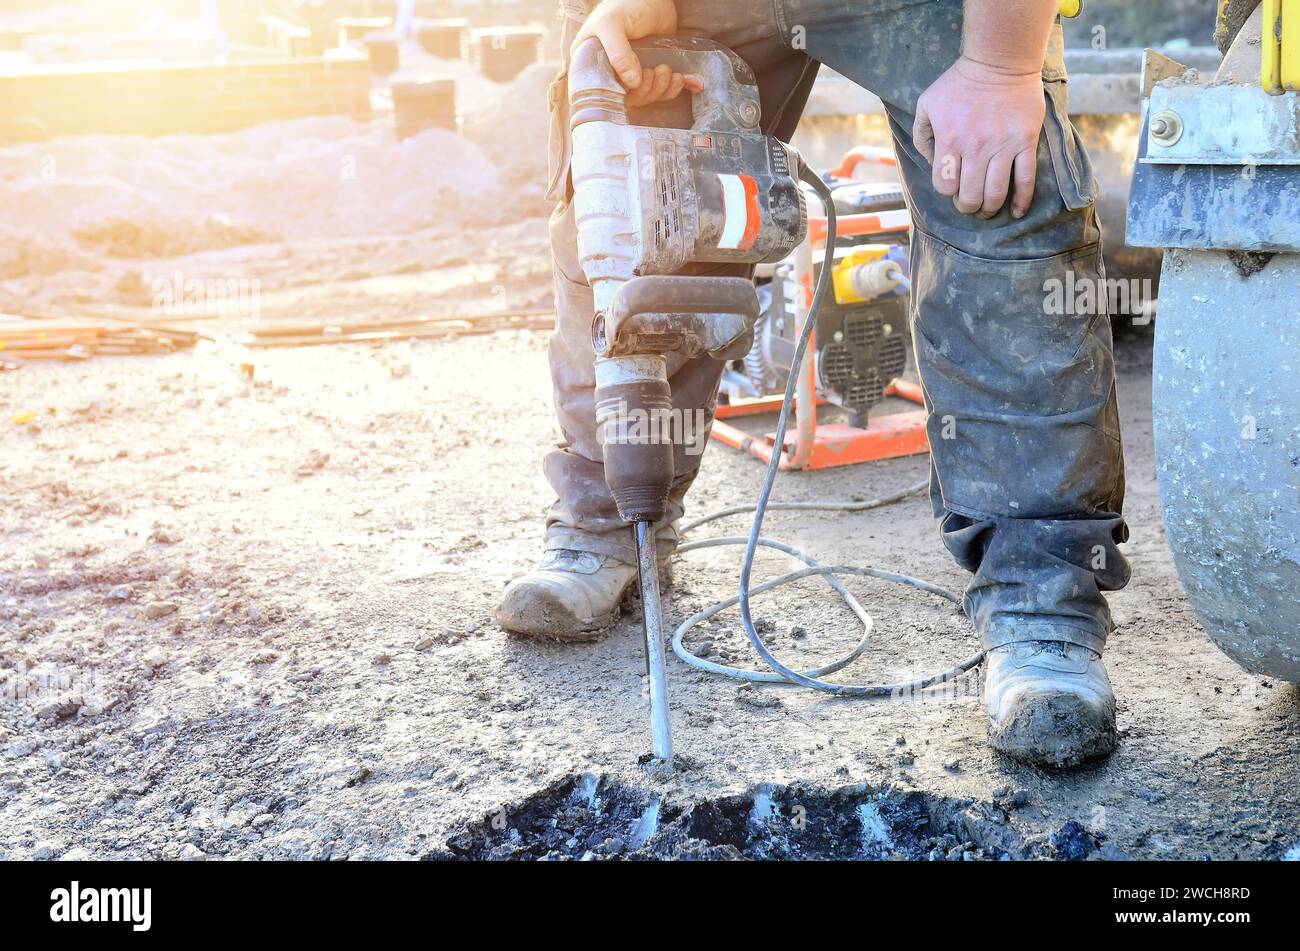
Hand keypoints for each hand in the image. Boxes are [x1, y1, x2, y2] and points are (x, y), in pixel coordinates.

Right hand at [572, 0, 702, 106]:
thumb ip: (618, 53)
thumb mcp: (612, 24)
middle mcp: (610, 71)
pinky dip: (670, 89)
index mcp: (591, 62)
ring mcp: (631, 73)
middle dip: (645, 91)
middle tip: (655, 71)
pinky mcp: (650, 71)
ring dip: (659, 89)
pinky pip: (659, 92)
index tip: (634, 83)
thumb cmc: (625, 5)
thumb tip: (632, 84)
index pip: (601, 93)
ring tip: (666, 70)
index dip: (619, 95)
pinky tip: (678, 78)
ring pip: (644, 96)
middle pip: (626, 98)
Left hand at [913, 56, 1045, 219]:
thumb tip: (930, 164)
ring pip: (996, 193)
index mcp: (949, 141)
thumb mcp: (927, 104)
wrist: (1000, 61)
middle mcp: (976, 148)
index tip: (952, 188)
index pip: (945, 186)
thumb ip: (921, 135)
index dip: (947, 192)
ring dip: (990, 209)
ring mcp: (1003, 146)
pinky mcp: (1025, 142)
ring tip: (987, 210)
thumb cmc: (959, 83)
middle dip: (967, 207)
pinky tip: (1017, 212)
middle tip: (969, 204)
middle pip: (970, 196)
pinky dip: (1022, 200)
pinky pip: (1026, 178)